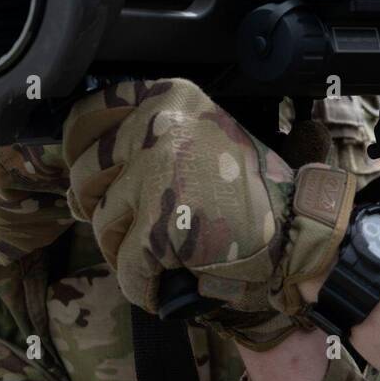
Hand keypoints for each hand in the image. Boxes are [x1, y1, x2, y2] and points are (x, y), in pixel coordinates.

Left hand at [62, 78, 356, 345]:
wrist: (297, 232)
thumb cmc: (252, 188)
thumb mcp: (205, 132)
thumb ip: (154, 129)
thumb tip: (90, 154)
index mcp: (172, 97)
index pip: (90, 116)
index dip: (82, 150)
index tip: (87, 169)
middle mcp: (161, 127)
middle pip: (86, 172)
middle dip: (99, 202)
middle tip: (128, 220)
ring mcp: (158, 176)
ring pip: (102, 220)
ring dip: (124, 245)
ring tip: (161, 252)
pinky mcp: (161, 228)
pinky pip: (126, 265)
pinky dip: (142, 283)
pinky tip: (167, 282)